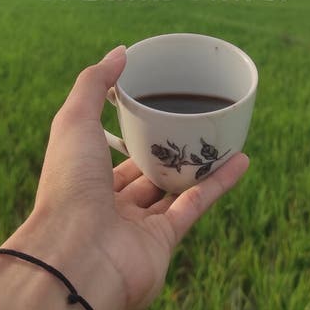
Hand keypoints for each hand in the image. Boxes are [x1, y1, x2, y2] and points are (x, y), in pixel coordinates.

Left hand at [9, 45, 248, 309]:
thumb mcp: (74, 121)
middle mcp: (107, 204)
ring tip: (221, 138)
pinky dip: (218, 183)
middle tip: (191, 121)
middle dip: (165, 150)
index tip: (151, 106)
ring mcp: (136, 226)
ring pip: (172, 188)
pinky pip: (195, 205)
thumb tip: (119, 52)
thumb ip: (93, 84)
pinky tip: (241, 161)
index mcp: (83, 178)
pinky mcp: (164, 242)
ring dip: (196, 165)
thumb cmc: (69, 186)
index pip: (109, 153)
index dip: (128, 131)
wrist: (76, 258)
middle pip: (142, 172)